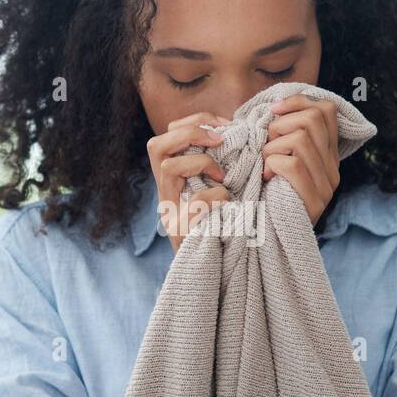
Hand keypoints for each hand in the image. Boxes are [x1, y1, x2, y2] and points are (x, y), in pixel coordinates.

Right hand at [146, 111, 233, 254]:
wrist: (217, 273)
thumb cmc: (224, 228)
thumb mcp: (219, 191)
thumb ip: (220, 166)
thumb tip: (241, 133)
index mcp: (173, 180)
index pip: (166, 135)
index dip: (194, 123)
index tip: (225, 127)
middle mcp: (165, 194)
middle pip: (155, 145)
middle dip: (190, 133)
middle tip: (220, 140)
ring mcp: (170, 213)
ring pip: (168, 168)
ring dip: (201, 162)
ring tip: (224, 175)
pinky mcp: (183, 233)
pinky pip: (196, 204)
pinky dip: (216, 197)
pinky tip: (229, 202)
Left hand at [260, 93, 340, 224]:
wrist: (273, 240)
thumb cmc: (269, 195)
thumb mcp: (279, 160)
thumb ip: (285, 138)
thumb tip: (274, 109)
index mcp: (328, 155)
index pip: (326, 110)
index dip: (298, 102)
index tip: (273, 111)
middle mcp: (333, 168)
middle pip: (313, 119)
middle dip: (281, 124)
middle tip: (266, 144)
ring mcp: (326, 185)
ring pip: (301, 139)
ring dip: (273, 147)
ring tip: (265, 164)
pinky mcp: (314, 201)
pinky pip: (292, 164)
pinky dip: (272, 164)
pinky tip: (266, 177)